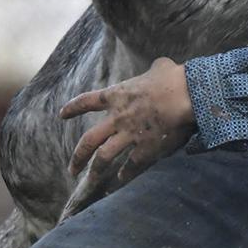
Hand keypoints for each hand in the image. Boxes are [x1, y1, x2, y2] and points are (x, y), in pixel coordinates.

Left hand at [60, 58, 195, 186]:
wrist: (185, 96)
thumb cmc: (174, 78)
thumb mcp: (160, 67)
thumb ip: (154, 70)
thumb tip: (161, 66)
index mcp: (117, 95)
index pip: (87, 101)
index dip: (73, 108)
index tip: (62, 114)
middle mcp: (117, 118)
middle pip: (89, 141)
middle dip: (78, 157)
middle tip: (71, 169)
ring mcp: (129, 135)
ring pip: (103, 158)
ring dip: (95, 171)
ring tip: (90, 181)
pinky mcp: (145, 149)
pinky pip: (130, 166)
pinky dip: (125, 174)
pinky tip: (121, 179)